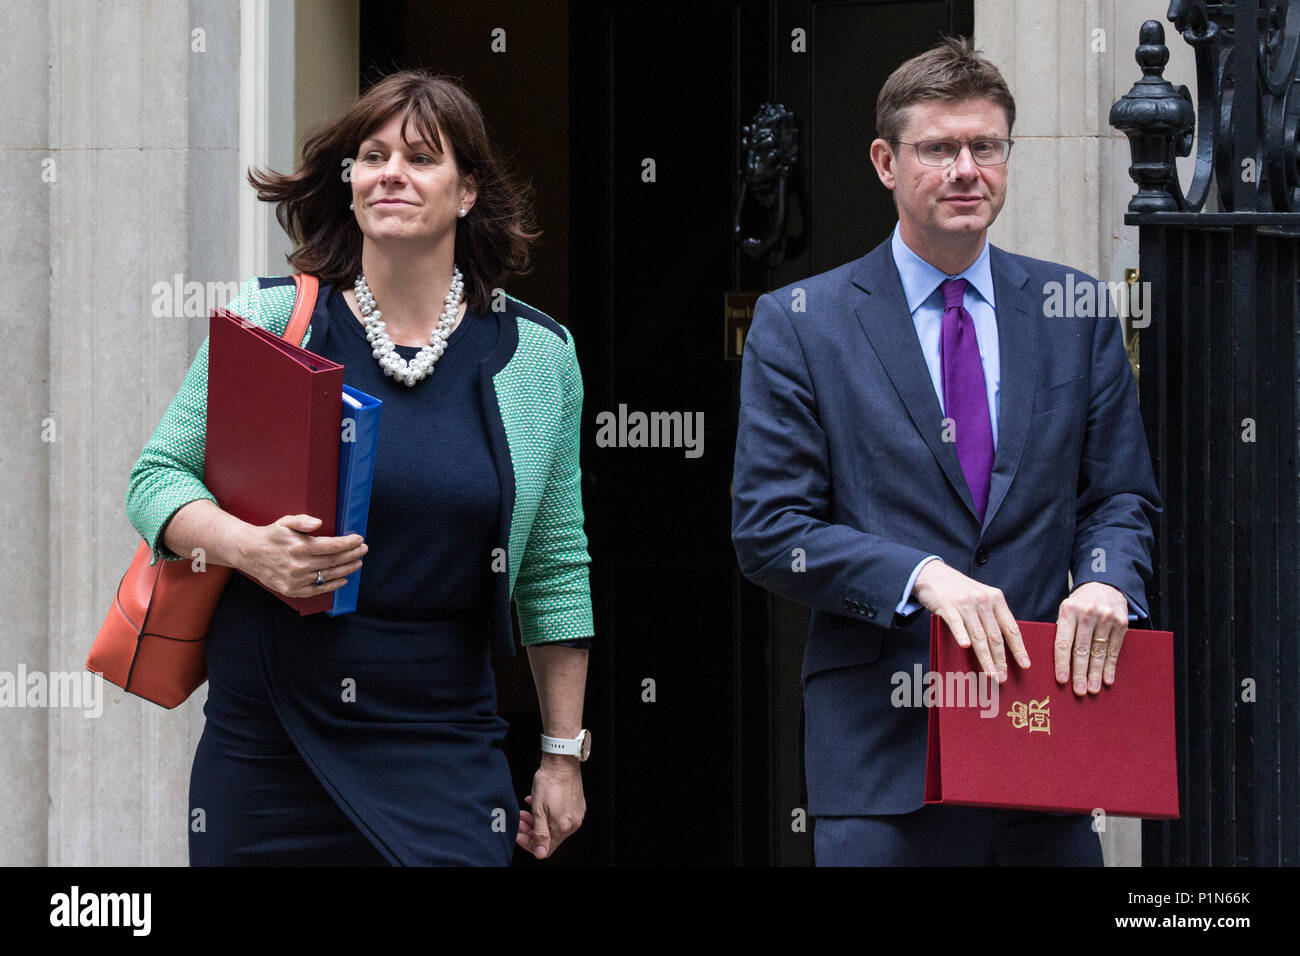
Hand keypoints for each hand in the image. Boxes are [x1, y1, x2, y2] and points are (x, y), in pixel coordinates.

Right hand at [238, 514, 366, 598]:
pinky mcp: (293, 590)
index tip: (359, 539)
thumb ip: (303, 521)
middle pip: (334, 561)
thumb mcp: (285, 522)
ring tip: (358, 563)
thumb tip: (318, 523)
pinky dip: (333, 585)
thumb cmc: (271, 535)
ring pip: (329, 575)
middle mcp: (300, 565)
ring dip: (347, 569)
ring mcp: (296, 579)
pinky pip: (318, 589)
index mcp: (300, 547)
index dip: (349, 543)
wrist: (249, 553)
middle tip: (364, 550)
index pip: (333, 546)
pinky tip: (343, 579)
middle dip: (353, 555)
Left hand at [516, 757, 584, 859]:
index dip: (529, 843)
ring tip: (526, 812)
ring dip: (537, 821)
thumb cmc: (549, 783)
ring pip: (554, 825)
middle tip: (520, 821)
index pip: (545, 848)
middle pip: (549, 837)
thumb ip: (540, 834)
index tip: (519, 833)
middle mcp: (573, 823)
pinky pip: (560, 816)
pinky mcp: (577, 805)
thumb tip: (541, 853)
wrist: (562, 762)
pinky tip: (536, 804)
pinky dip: (547, 813)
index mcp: (563, 827)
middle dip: (531, 831)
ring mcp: (576, 814)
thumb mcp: (539, 810)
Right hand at [912, 560, 1028, 681]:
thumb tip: (1002, 643)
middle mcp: (983, 600)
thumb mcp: (981, 596)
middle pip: (995, 636)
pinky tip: (965, 647)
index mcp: (996, 599)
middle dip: (1000, 660)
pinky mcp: (947, 606)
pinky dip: (961, 635)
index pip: (1011, 628)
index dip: (1019, 648)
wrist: (933, 574)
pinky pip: (956, 623)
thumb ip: (992, 614)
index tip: (1025, 665)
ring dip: (985, 657)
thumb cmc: (958, 590)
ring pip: (979, 635)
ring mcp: (965, 603)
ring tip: (990, 674)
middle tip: (1002, 677)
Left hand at [1055, 581, 1127, 695]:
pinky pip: (1115, 649)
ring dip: (1096, 673)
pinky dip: (1110, 665)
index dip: (1062, 663)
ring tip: (1093, 689)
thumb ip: (1063, 629)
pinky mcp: (1121, 623)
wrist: (1105, 584)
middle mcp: (1088, 613)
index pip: (1063, 642)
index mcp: (1069, 610)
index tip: (1062, 680)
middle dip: (1080, 673)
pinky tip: (1107, 678)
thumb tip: (1056, 660)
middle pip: (1082, 650)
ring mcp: (1107, 618)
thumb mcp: (1066, 608)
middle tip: (1079, 691)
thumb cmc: (1081, 602)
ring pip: (1099, 652)